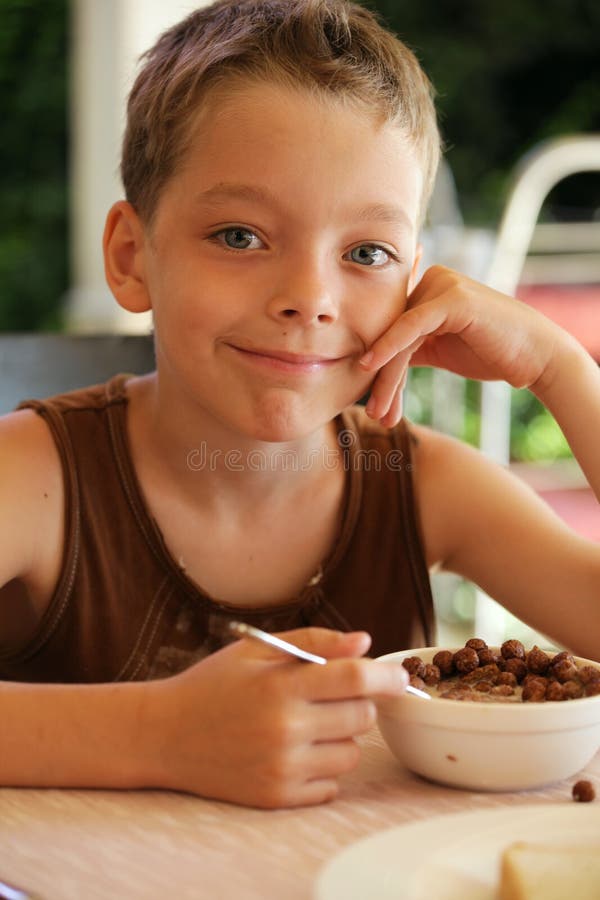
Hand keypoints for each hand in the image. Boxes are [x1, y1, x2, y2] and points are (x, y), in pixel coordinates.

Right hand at [147, 627, 408, 808]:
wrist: (163, 735)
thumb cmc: (213, 684)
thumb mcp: (257, 650)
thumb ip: (314, 643)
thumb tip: (365, 642)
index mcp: (280, 686)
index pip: (355, 679)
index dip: (387, 676)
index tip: (400, 677)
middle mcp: (284, 730)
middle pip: (361, 717)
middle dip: (358, 703)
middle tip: (331, 695)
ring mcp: (282, 768)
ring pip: (352, 754)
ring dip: (342, 737)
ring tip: (306, 724)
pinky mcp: (276, 798)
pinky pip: (331, 786)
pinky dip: (323, 768)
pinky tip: (294, 751)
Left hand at [359, 265, 567, 426]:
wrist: (539, 358)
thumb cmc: (493, 354)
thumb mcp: (441, 349)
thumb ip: (411, 348)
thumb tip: (371, 365)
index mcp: (428, 289)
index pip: (393, 332)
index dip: (381, 371)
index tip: (374, 408)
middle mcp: (432, 280)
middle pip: (393, 335)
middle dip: (382, 379)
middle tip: (374, 414)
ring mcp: (442, 285)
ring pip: (399, 337)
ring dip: (386, 378)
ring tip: (378, 412)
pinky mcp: (452, 297)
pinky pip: (411, 326)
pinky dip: (389, 348)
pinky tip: (370, 368)